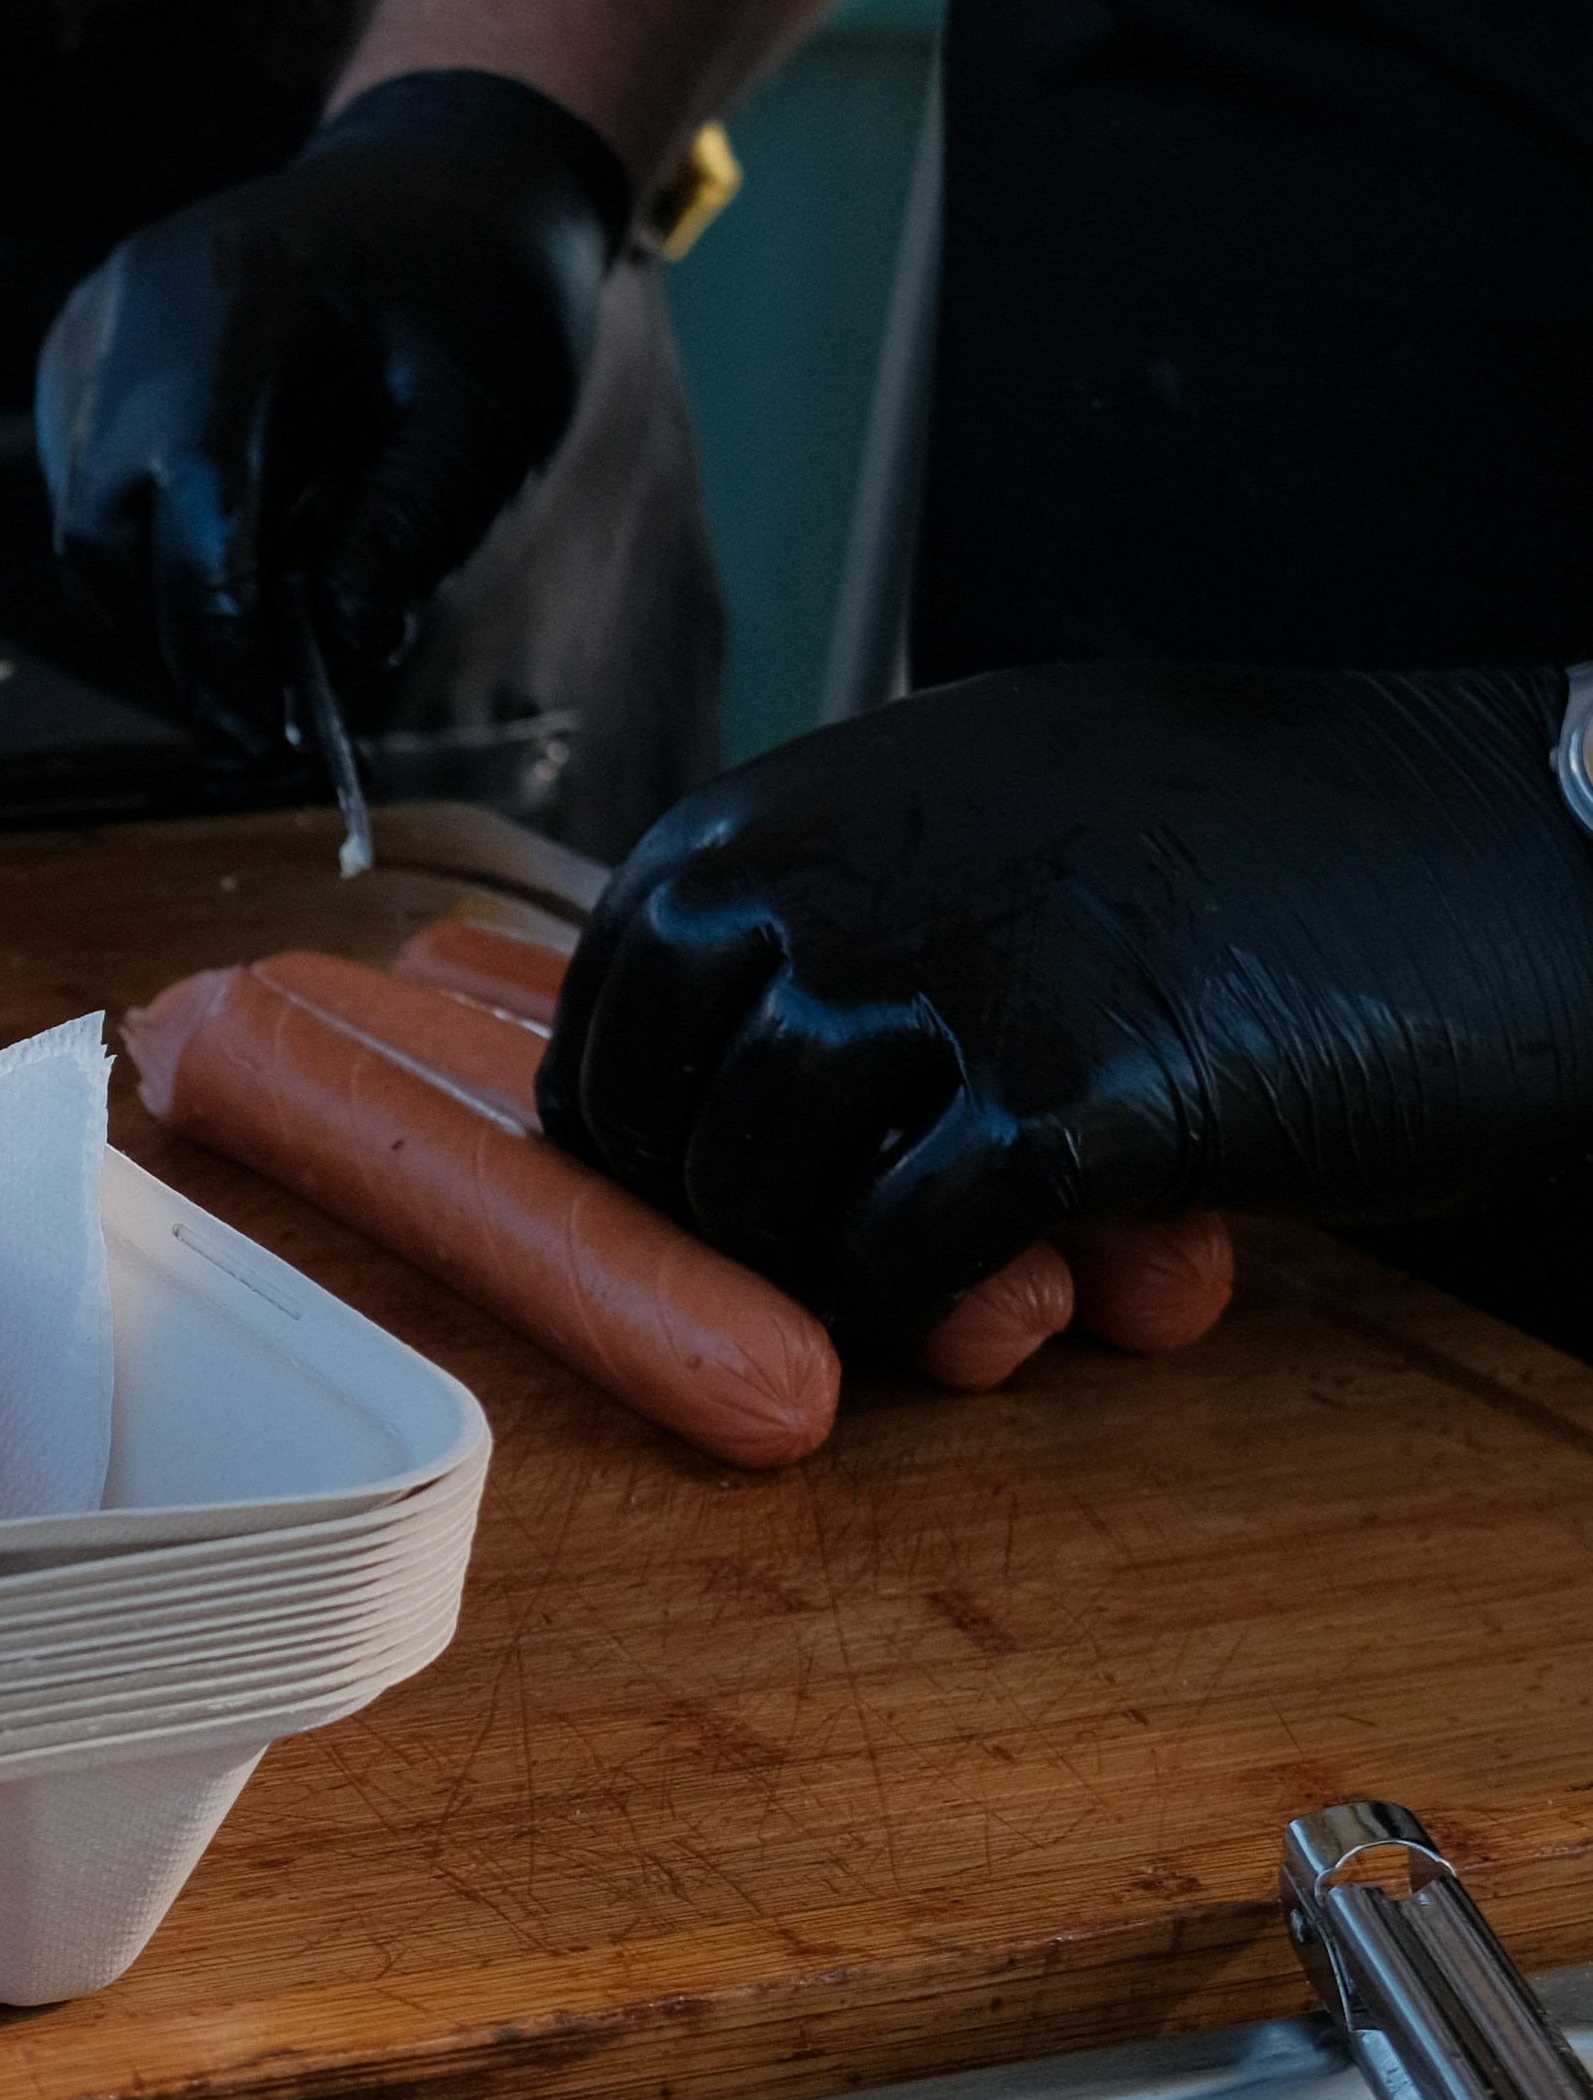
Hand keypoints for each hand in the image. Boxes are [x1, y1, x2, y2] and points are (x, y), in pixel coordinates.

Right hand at [34, 69, 628, 752]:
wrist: (443, 171)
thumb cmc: (481, 288)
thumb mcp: (483, 419)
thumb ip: (403, 537)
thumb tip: (333, 655)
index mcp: (239, 304)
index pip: (195, 507)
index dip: (222, 637)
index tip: (268, 734)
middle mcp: (131, 312)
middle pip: (108, 530)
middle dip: (186, 636)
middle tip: (272, 714)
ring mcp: (92, 328)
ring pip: (86, 521)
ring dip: (168, 594)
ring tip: (279, 607)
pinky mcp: (82, 352)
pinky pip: (86, 485)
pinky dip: (154, 542)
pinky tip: (246, 534)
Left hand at [536, 663, 1592, 1328]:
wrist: (1494, 842)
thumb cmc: (1237, 837)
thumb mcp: (975, 798)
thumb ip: (828, 900)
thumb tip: (687, 1087)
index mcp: (773, 815)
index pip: (605, 1019)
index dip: (650, 1134)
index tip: (725, 1200)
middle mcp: (815, 887)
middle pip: (657, 1131)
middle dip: (737, 1223)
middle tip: (862, 1252)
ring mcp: (928, 991)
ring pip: (761, 1208)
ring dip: (845, 1273)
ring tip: (978, 1261)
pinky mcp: (1057, 1106)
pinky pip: (899, 1260)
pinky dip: (941, 1301)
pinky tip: (1040, 1275)